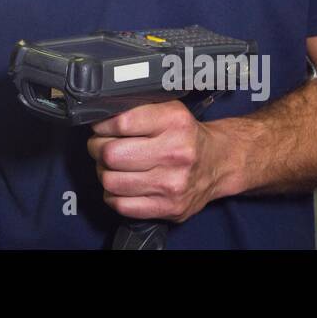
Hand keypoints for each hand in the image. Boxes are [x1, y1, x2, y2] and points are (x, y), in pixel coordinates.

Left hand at [86, 100, 224, 223]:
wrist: (218, 163)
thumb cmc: (185, 135)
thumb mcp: (168, 109)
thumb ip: (137, 108)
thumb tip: (100, 116)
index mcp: (174, 121)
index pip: (121, 123)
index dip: (102, 126)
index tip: (100, 127)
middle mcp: (175, 153)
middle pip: (111, 154)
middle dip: (97, 149)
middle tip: (101, 147)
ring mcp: (172, 184)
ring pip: (111, 181)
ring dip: (103, 173)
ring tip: (111, 166)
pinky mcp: (169, 208)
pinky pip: (121, 205)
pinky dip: (113, 195)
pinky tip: (122, 185)